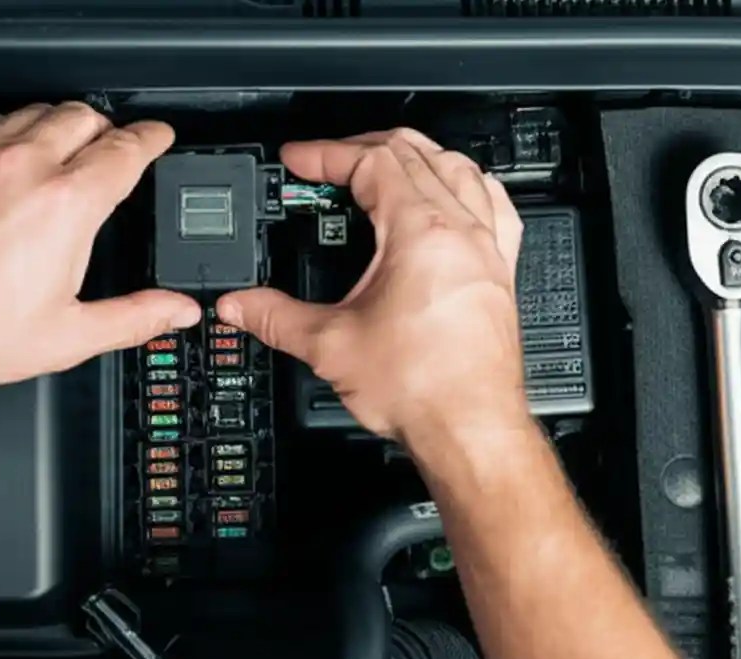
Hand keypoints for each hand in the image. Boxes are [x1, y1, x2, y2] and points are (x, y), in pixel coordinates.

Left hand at [0, 102, 200, 397]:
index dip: (150, 138)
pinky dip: (11, 131)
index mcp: (66, 206)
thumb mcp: (66, 336)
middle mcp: (24, 167)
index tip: (157, 137)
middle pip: (84, 117)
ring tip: (61, 153)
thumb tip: (175, 311)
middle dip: (105, 130)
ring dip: (59, 126)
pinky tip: (9, 158)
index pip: (126, 148)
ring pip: (35, 112)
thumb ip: (133, 317)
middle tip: (109, 150)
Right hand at [217, 128, 526, 439]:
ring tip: (383, 164)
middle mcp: (463, 231)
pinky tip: (457, 194)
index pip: (372, 161)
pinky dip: (467, 185)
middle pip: (416, 153)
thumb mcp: (329, 346)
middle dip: (364, 147)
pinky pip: (494, 204)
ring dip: (416, 156)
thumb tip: (240, 304)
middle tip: (327, 161)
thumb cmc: (423, 390)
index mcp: (422, 233)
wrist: (471, 430)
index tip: (298, 161)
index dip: (326, 153)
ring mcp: (488, 249)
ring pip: (460, 169)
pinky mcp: (500, 272)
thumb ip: (275, 317)